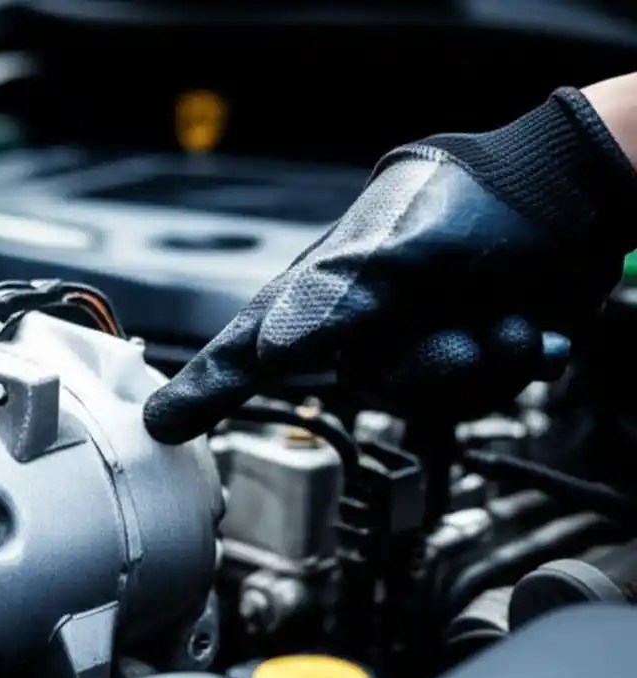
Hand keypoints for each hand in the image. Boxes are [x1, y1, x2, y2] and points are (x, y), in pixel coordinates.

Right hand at [145, 87, 636, 443]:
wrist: (569, 199)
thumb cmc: (470, 202)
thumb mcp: (400, 247)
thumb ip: (336, 302)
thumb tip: (274, 353)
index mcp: (324, 290)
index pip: (245, 350)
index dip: (202, 391)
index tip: (161, 424)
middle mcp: (360, 324)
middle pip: (369, 390)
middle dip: (429, 365)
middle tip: (466, 326)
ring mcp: (414, 342)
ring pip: (427, 399)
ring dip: (481, 360)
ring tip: (506, 316)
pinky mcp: (464, 358)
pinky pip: (474, 399)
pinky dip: (513, 365)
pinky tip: (530, 329)